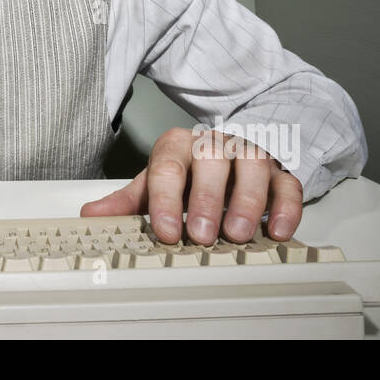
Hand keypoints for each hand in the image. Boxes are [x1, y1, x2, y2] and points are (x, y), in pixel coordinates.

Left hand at [80, 127, 302, 243]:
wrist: (228, 149)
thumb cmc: (188, 173)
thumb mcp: (156, 184)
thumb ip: (127, 201)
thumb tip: (90, 216)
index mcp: (178, 145)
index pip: (168, 166)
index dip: (165, 198)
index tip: (164, 230)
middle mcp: (215, 145)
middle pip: (211, 161)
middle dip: (206, 199)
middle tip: (201, 233)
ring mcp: (249, 155)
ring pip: (253, 166)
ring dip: (247, 201)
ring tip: (238, 234)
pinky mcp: (279, 172)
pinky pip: (288, 183)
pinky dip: (287, 206)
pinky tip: (280, 230)